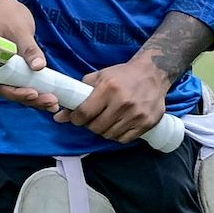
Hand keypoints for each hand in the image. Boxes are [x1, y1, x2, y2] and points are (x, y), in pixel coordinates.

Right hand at [0, 0, 59, 112]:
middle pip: (13, 92)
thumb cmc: (7, 15)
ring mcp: (7, 69)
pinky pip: (25, 81)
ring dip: (36, 97)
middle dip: (33, 99)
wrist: (1, 4)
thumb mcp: (20, 30)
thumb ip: (28, 49)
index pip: (3, 86)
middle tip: (52, 102)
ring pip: (20, 88)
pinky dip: (37, 87)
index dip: (18, 94)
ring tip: (54, 103)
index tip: (34, 94)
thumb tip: (38, 67)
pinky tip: (50, 93)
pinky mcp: (16, 67)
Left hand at [53, 57, 169, 142]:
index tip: (76, 118)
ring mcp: (136, 114)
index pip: (84, 113)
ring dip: (104, 130)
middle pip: (95, 127)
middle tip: (94, 117)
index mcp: (109, 88)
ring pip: (108, 135)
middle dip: (90, 124)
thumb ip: (79, 94)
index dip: (76, 119)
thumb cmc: (123, 75)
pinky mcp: (146, 123)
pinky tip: (119, 124)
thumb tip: (59, 116)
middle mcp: (123, 102)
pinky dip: (118, 134)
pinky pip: (123, 139)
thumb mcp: (100, 76)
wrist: (153, 73)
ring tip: (108, 119)